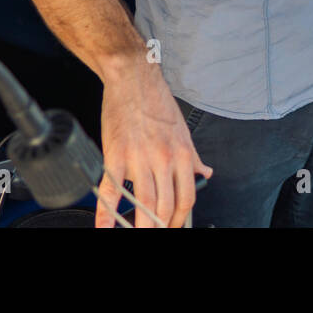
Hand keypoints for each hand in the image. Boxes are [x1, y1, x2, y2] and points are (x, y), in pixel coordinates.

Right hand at [96, 59, 212, 227]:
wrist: (133, 79)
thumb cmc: (157, 103)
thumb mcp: (183, 130)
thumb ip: (194, 156)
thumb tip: (206, 172)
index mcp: (182, 154)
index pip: (186, 198)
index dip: (180, 220)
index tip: (173, 227)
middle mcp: (164, 158)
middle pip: (166, 206)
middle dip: (161, 227)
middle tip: (154, 234)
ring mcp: (139, 158)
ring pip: (144, 203)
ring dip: (141, 226)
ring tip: (136, 234)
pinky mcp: (115, 154)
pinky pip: (112, 190)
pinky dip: (107, 214)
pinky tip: (105, 228)